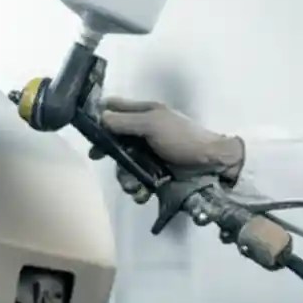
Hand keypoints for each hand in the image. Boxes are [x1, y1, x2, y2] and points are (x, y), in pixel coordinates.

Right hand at [88, 97, 245, 201]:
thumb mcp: (153, 124)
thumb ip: (125, 121)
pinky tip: (142, 194)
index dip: (100, 116)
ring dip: (124, 177)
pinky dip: (136, 189)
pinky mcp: (154, 174)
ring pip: (123, 164)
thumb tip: (100, 117)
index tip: (90, 129)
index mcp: (144, 113)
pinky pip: (136, 181)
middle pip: (113, 140)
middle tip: (100, 158)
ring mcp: (148, 154)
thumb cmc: (183, 138)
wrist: (212, 165)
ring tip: (133, 186)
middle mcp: (143, 132)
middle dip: (109, 152)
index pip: (115, 108)